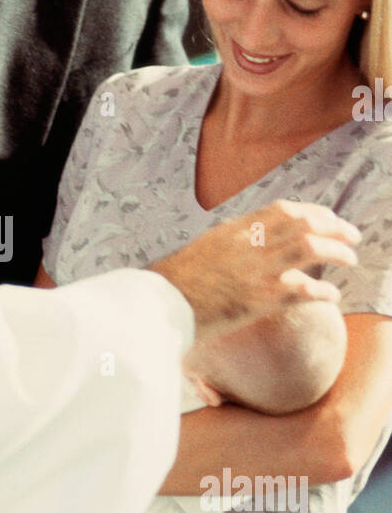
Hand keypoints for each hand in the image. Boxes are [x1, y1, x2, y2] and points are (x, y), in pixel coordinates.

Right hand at [149, 199, 359, 342]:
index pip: (284, 209)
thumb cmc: (178, 281)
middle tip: (352, 237)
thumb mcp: (207, 248)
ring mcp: (255, 270)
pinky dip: (324, 291)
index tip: (329, 219)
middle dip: (336, 227)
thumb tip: (257, 243)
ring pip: (311, 249)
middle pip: (304, 224)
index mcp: (235, 229)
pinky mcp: (259, 298)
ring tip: (350, 260)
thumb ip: (234, 242)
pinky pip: (303, 289)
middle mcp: (249, 244)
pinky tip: (331, 295)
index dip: (313, 212)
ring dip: (337, 253)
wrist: (161, 303)